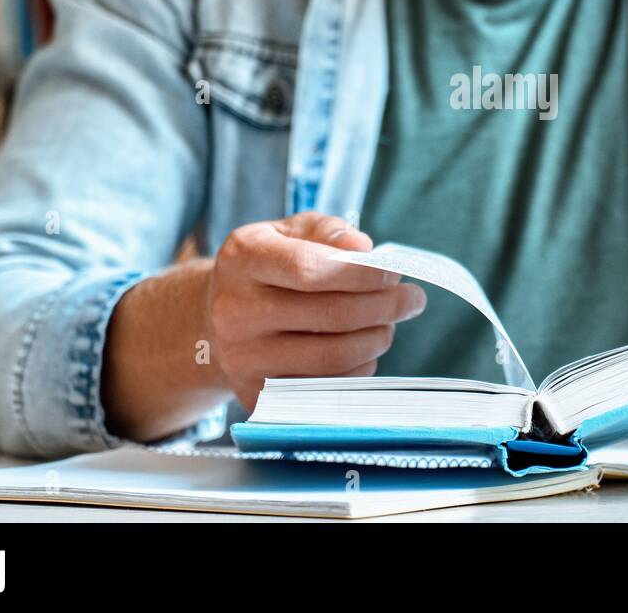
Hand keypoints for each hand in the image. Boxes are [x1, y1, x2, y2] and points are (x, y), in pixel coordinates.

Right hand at [204, 212, 425, 409]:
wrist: (215, 323)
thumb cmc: (267, 269)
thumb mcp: (289, 233)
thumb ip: (328, 231)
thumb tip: (363, 249)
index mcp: (242, 259)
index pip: (308, 269)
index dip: (361, 274)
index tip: (394, 274)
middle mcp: (234, 311)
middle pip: (329, 316)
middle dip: (384, 307)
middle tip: (412, 299)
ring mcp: (242, 359)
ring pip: (332, 356)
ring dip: (377, 339)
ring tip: (389, 323)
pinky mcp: (255, 395)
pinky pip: (326, 387)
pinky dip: (359, 368)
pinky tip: (365, 349)